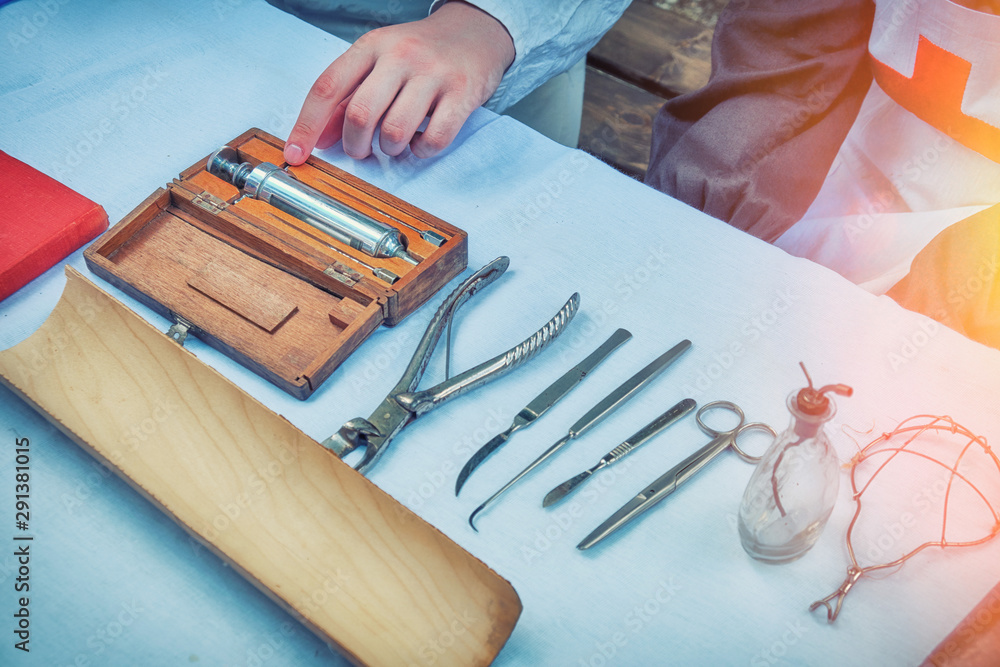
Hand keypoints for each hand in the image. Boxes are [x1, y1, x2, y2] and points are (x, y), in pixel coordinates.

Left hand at [284, 1, 514, 163]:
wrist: (475, 33)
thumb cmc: (421, 54)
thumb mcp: (379, 64)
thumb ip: (348, 98)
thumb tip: (319, 139)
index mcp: (372, 45)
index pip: (328, 87)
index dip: (306, 125)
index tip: (295, 154)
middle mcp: (400, 55)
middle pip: (360, 114)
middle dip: (355, 145)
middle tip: (363, 150)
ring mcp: (433, 74)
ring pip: (395, 132)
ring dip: (390, 150)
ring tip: (396, 143)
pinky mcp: (462, 94)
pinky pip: (434, 140)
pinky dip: (422, 151)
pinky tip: (422, 140)